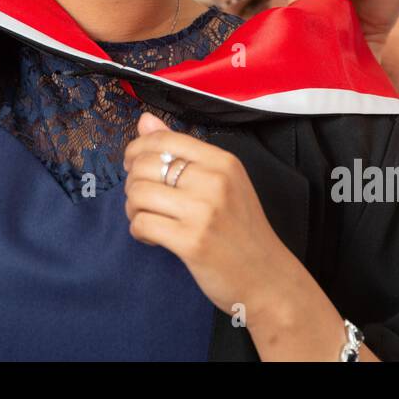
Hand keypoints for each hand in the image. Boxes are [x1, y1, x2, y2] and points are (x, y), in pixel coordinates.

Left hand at [122, 112, 304, 320]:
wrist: (266, 277)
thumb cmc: (241, 229)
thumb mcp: (222, 182)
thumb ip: (182, 151)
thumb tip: (144, 121)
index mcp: (223, 161)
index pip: (163, 140)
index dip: (136, 150)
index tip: (132, 165)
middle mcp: (214, 181)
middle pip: (144, 166)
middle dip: (132, 183)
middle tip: (143, 200)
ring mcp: (203, 212)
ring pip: (138, 194)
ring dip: (133, 209)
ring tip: (147, 218)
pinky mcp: (191, 242)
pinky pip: (142, 224)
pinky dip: (138, 231)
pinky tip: (151, 237)